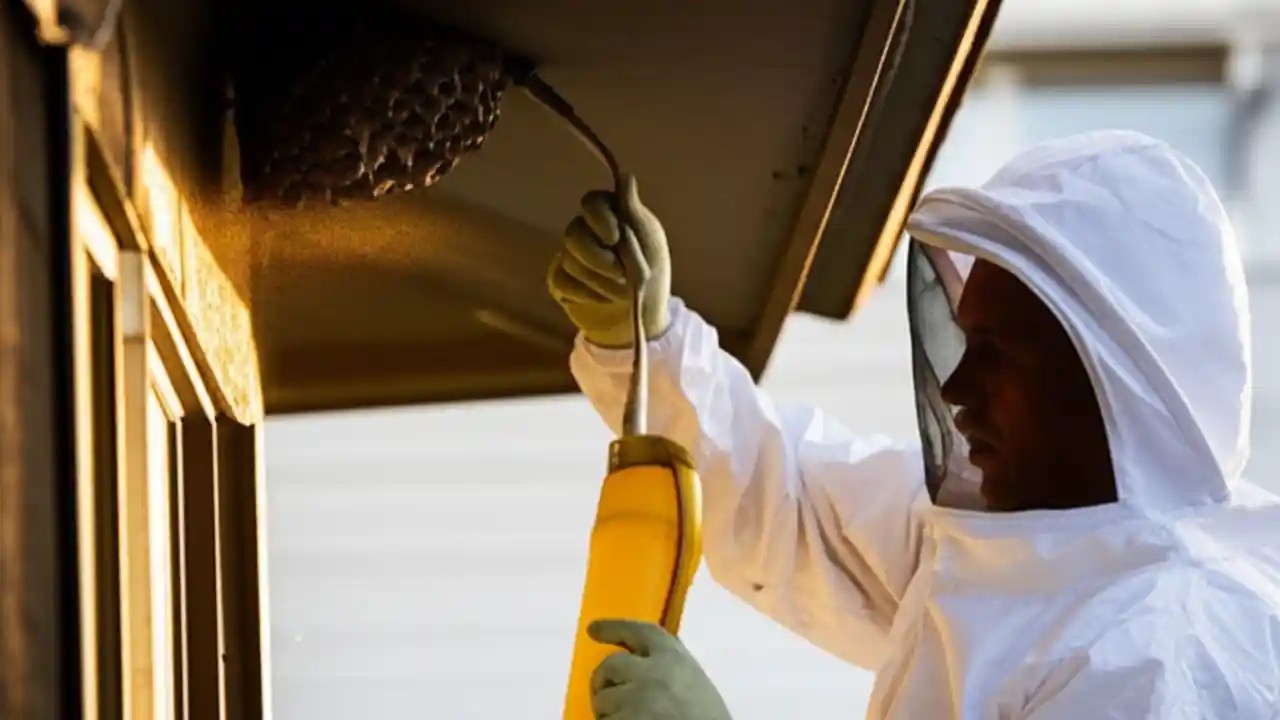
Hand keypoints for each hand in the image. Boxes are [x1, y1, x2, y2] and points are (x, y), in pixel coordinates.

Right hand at [547, 175, 671, 347]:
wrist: (641, 320)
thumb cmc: (652, 277)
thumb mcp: (649, 243)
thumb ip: (633, 211)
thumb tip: (626, 175)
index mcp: (610, 218)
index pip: (592, 202)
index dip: (599, 218)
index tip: (615, 237)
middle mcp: (587, 233)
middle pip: (574, 232)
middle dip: (599, 258)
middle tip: (622, 275)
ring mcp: (570, 257)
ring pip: (570, 258)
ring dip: (599, 279)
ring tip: (620, 292)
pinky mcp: (561, 281)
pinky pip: (563, 279)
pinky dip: (586, 292)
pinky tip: (601, 299)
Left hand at [588, 619, 731, 719]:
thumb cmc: (706, 718)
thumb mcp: (692, 681)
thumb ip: (666, 666)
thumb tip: (631, 664)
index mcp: (674, 657)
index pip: (638, 631)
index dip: (614, 628)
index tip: (593, 629)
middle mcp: (653, 671)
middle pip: (610, 665)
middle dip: (602, 681)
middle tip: (605, 698)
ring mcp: (638, 699)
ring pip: (602, 699)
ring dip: (607, 712)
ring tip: (627, 718)